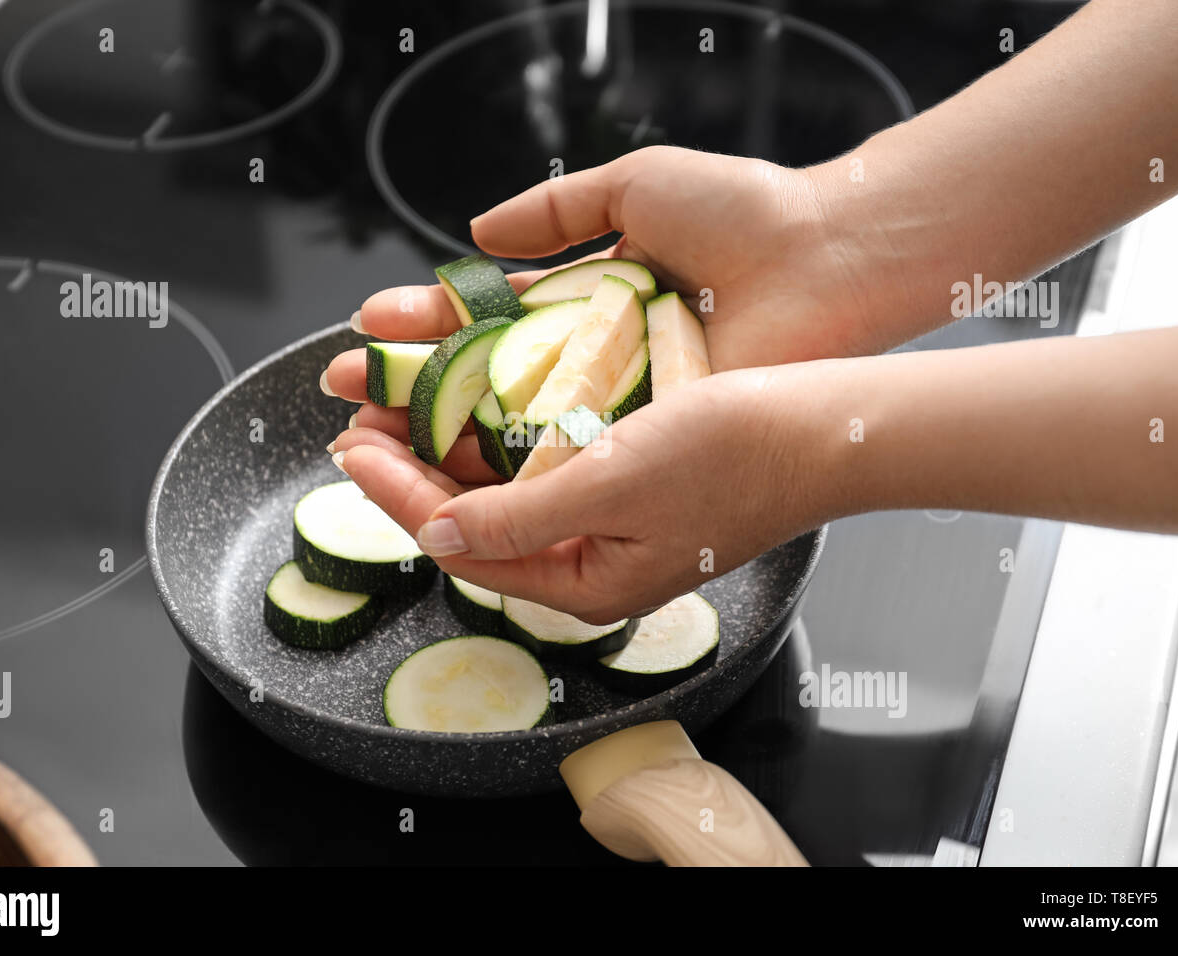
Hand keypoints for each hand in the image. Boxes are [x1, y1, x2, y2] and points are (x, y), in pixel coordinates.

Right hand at [320, 146, 871, 482]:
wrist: (829, 261)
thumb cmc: (744, 215)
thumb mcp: (638, 186)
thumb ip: (559, 209)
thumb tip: (479, 227)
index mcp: (588, 298)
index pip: (485, 316)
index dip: (425, 323)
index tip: (367, 325)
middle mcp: (594, 358)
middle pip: (483, 379)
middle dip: (408, 383)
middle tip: (343, 390)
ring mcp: (618, 406)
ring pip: (511, 429)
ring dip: (438, 433)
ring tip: (372, 433)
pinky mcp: (647, 439)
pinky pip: (566, 461)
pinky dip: (507, 469)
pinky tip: (448, 468)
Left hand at [334, 367, 834, 622]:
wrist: (823, 428)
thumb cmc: (734, 457)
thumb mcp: (613, 485)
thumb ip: (518, 516)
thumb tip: (435, 531)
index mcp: (586, 582)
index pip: (464, 545)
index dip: (400, 497)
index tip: (354, 450)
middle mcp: (591, 559)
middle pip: (476, 520)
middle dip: (414, 469)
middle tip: (363, 421)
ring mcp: (610, 521)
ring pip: (505, 488)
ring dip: (451, 446)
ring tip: (403, 404)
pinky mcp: (628, 481)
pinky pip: (543, 462)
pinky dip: (501, 432)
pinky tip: (475, 398)